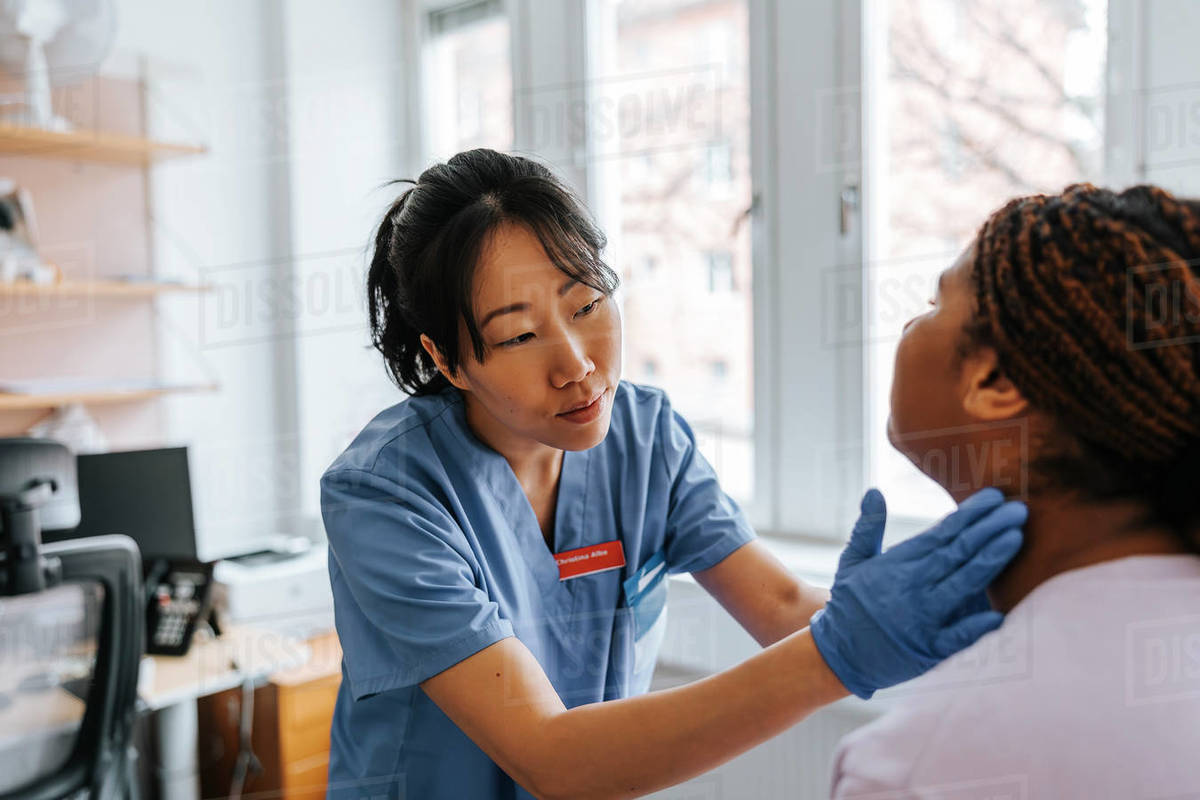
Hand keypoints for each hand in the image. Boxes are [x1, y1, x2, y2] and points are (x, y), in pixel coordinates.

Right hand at [809, 487, 1025, 698]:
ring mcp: (922, 619)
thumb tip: (875, 491)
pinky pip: (957, 637)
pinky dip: (976, 627)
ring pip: (963, 585)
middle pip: (958, 553)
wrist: (839, 654)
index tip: (994, 497)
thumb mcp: (853, 561)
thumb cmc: (851, 604)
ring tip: (1016, 538)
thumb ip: (868, 527)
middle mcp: (912, 588)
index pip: (941, 533)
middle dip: (990, 530)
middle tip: (1018, 510)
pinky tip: (999, 614)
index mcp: (898, 564)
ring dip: (991, 561)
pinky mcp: (928, 650)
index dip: (969, 515)